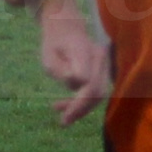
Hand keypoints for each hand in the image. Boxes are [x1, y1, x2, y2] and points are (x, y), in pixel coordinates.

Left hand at [39, 0, 112, 125]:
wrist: (66, 29)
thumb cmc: (54, 44)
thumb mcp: (48, 58)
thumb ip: (60, 71)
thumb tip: (77, 82)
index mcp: (83, 51)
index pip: (87, 82)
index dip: (78, 102)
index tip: (64, 116)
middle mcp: (98, 56)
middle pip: (96, 90)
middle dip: (81, 110)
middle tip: (64, 122)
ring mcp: (104, 63)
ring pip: (99, 93)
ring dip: (83, 108)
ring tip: (64, 117)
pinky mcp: (104, 70)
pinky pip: (97, 90)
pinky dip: (85, 102)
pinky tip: (68, 107)